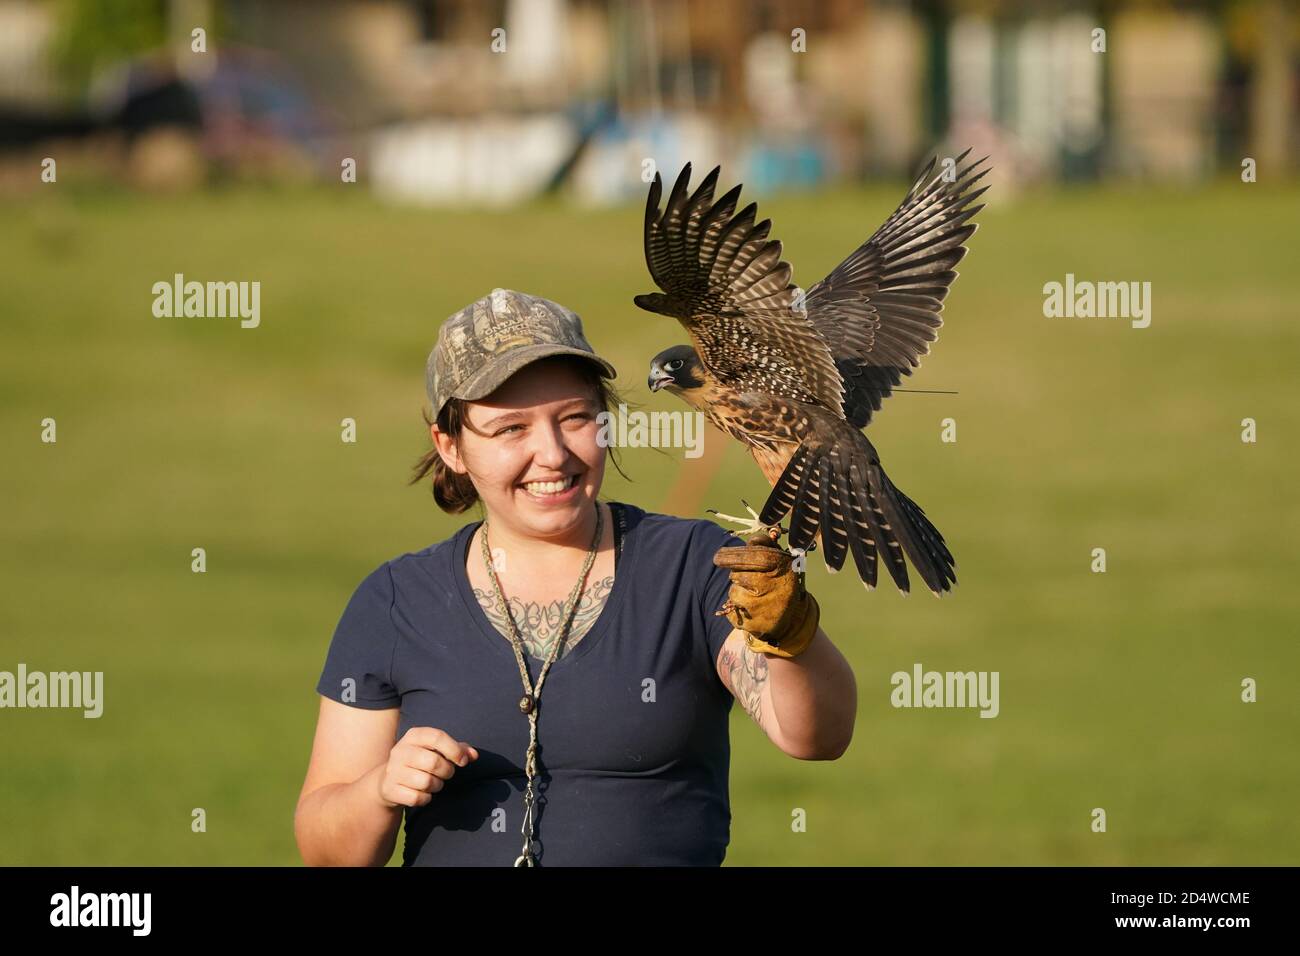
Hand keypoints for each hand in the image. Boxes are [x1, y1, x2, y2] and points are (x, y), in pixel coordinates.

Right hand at [377, 727, 478, 808]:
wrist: (388, 780)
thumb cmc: (421, 761)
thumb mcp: (437, 750)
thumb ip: (458, 749)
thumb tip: (474, 755)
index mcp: (414, 735)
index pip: (437, 737)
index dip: (455, 750)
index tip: (463, 762)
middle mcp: (400, 750)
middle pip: (434, 762)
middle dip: (447, 771)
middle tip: (446, 774)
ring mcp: (393, 770)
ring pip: (426, 782)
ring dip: (437, 786)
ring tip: (434, 783)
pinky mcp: (390, 789)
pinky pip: (417, 798)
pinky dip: (425, 798)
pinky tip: (422, 793)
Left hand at [712, 527, 819, 657]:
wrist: (787, 617)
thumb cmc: (777, 580)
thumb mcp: (777, 560)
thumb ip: (764, 546)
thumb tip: (754, 539)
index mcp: (784, 568)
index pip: (755, 557)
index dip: (733, 556)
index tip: (717, 557)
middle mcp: (778, 589)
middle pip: (738, 575)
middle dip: (736, 574)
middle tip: (743, 576)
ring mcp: (767, 609)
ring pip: (734, 593)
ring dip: (737, 591)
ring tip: (753, 594)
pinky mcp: (756, 625)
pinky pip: (733, 610)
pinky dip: (736, 607)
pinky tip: (750, 608)